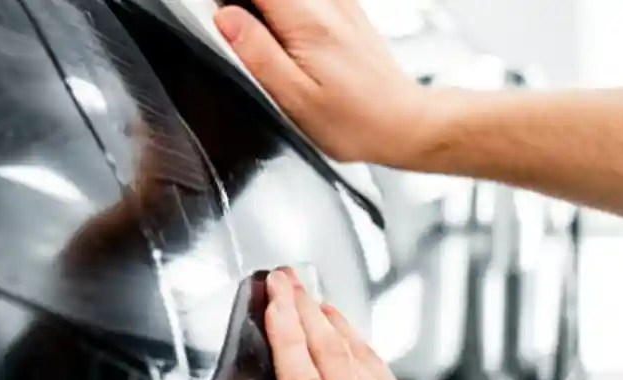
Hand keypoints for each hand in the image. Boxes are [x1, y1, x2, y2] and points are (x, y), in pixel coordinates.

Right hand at [213, 0, 431, 164]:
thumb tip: (225, 18)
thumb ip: (258, 53)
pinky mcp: (348, 12)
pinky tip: (284, 33)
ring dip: (267, 9)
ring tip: (261, 37)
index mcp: (308, 24)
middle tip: (237, 29)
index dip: (231, 0)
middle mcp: (327, 5)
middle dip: (248, 6)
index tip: (219, 11)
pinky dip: (288, 9)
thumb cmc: (353, 122)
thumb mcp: (295, 99)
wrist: (402, 123)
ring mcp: (341, 5)